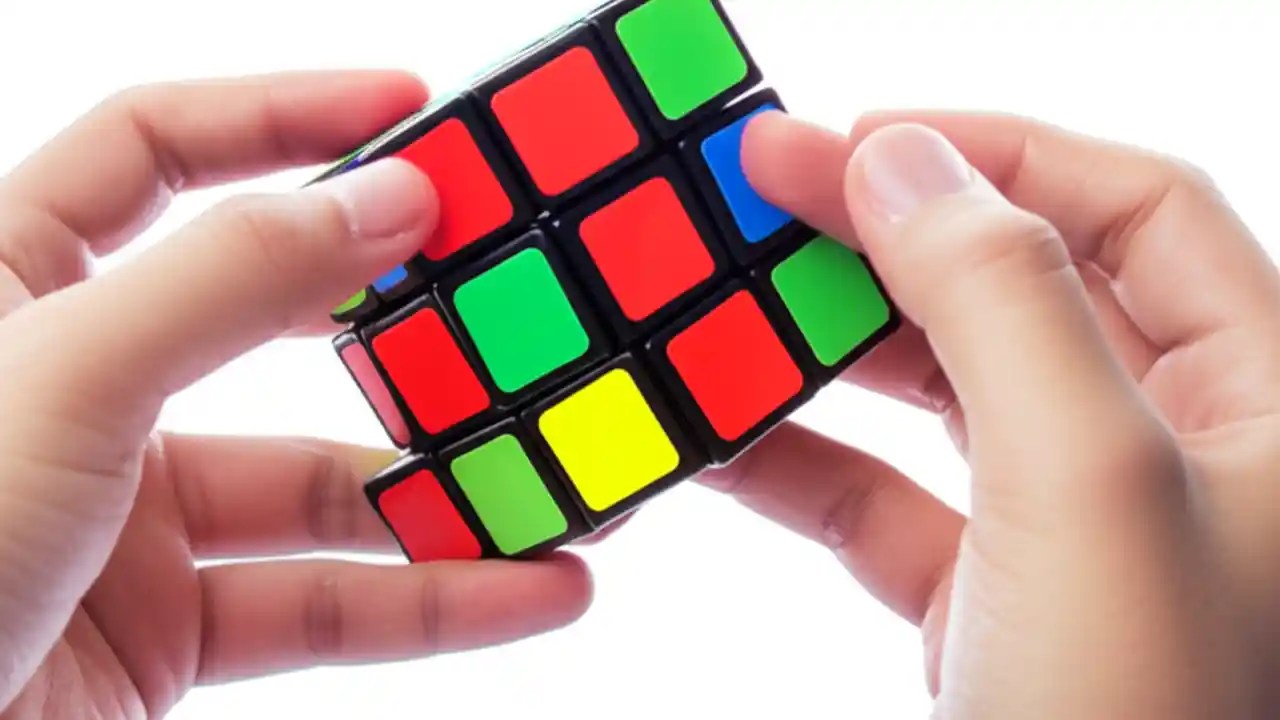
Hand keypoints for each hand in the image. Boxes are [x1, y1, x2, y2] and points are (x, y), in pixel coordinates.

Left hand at [0, 72, 590, 717]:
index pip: (155, 150)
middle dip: (405, 326)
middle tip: (515, 308)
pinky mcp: (168, 632)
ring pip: (320, 488)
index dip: (285, 117)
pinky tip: (528, 589)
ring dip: (448, 497)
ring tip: (557, 494)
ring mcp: (130, 517)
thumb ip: (229, 282)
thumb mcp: (65, 381)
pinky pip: (321, 604)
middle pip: (276, 324)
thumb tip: (390, 199)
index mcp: (9, 284)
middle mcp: (80, 386)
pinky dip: (431, 602)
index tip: (413, 115)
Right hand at [703, 112, 1279, 716]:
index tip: (851, 140)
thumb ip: (1000, 304)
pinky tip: (723, 430)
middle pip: (1020, 285)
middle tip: (759, 196)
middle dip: (884, 233)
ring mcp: (1072, 532)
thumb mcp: (1089, 493)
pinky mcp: (987, 602)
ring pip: (941, 386)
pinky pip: (884, 494)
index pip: (1133, 209)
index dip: (995, 152)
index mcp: (1266, 406)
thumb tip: (901, 163)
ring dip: (826, 341)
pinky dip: (800, 457)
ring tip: (724, 299)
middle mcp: (1177, 457)